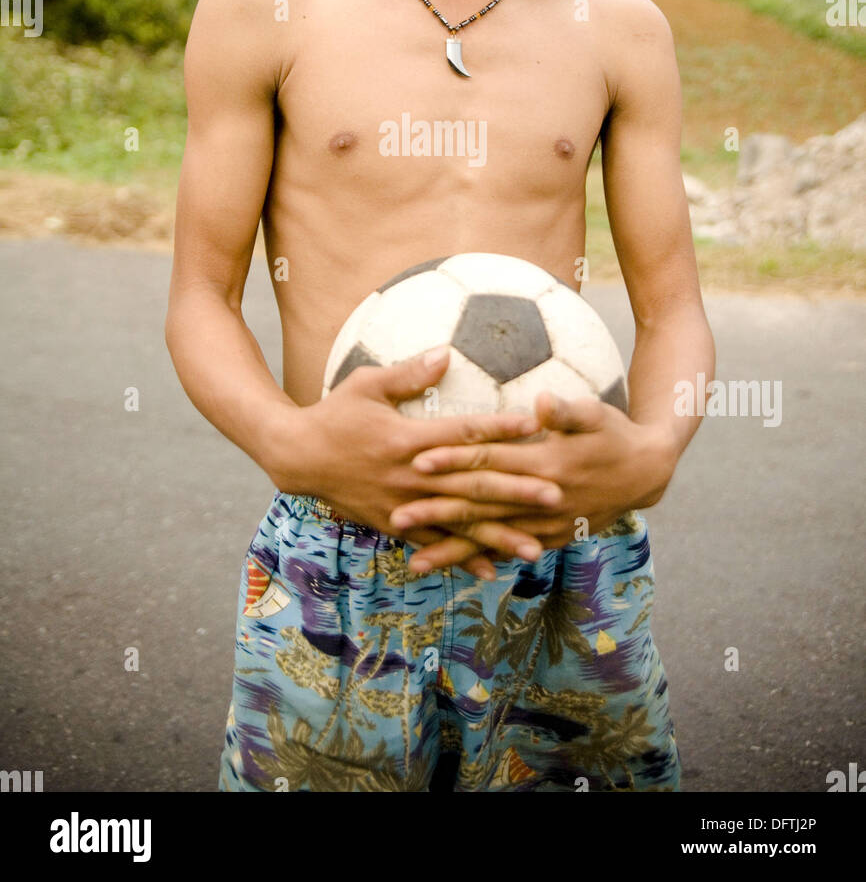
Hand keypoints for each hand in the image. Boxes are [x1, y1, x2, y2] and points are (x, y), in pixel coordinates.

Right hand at [276, 348, 561, 577]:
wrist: (297, 458)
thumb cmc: (334, 414)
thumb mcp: (367, 384)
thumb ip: (409, 372)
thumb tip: (446, 353)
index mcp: (407, 439)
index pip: (463, 433)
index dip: (500, 428)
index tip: (536, 425)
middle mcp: (411, 476)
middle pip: (472, 484)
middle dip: (516, 490)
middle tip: (557, 493)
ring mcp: (404, 505)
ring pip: (459, 522)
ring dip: (500, 534)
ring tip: (539, 545)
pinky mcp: (394, 524)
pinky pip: (434, 543)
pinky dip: (462, 556)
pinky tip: (492, 568)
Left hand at [391, 390, 676, 572]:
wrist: (646, 473)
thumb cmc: (615, 433)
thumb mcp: (597, 413)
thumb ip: (567, 411)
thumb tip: (542, 403)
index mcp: (546, 462)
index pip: (489, 459)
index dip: (453, 460)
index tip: (417, 461)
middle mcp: (541, 499)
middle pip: (479, 504)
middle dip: (437, 511)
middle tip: (395, 516)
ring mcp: (545, 524)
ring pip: (489, 538)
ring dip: (451, 548)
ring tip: (413, 561)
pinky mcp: (550, 537)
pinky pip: (508, 551)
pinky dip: (480, 560)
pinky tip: (454, 570)